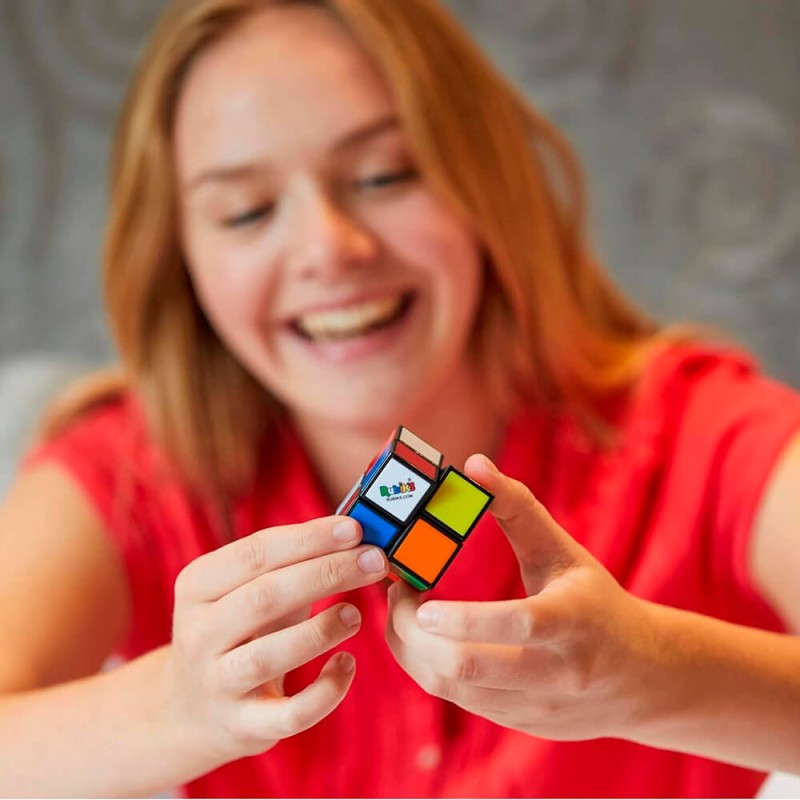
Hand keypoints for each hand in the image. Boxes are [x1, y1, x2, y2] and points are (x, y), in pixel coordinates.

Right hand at [162, 515, 388, 766]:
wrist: (191, 710)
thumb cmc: (239, 630)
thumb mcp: (247, 589)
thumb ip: (291, 561)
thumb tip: (354, 533)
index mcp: (197, 586)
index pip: (255, 553)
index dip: (309, 538)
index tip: (355, 529)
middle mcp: (199, 633)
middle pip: (265, 596)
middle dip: (327, 573)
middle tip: (375, 561)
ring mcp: (217, 684)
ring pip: (269, 655)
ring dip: (321, 630)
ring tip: (356, 613)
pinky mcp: (243, 726)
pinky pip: (290, 715)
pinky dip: (325, 691)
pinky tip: (347, 664)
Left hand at [386, 454, 655, 740]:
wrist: (642, 679)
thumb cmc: (596, 601)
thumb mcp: (565, 550)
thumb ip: (517, 506)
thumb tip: (473, 463)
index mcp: (576, 621)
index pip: (520, 624)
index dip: (463, 617)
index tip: (420, 597)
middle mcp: (559, 673)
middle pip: (468, 667)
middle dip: (413, 631)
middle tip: (395, 590)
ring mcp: (538, 707)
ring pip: (453, 688)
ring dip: (411, 648)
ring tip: (401, 608)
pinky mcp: (520, 725)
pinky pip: (458, 700)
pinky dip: (426, 666)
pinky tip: (421, 635)